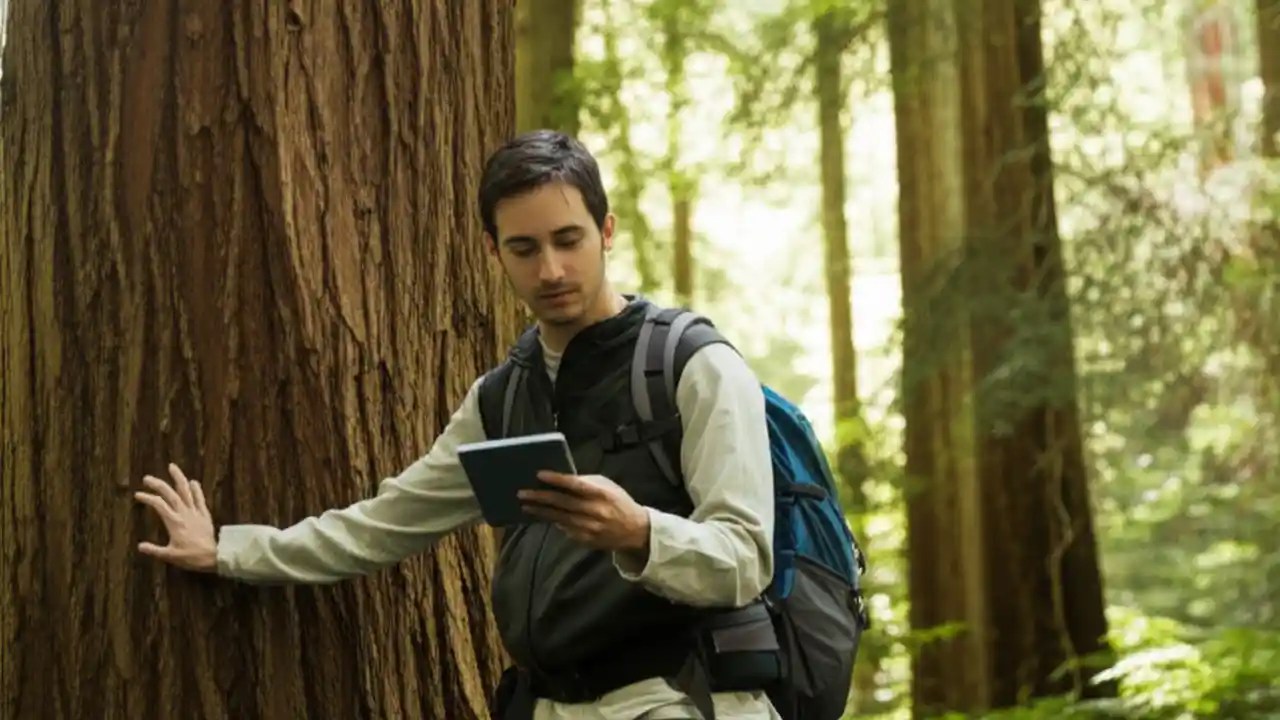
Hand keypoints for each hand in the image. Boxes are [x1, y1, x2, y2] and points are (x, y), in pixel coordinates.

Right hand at [134, 463, 216, 571]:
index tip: (138, 495)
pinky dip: (196, 489)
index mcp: (174, 522)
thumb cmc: (190, 557)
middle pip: (170, 494)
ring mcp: (196, 512)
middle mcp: (184, 513)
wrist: (213, 556)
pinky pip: (200, 499)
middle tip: (147, 478)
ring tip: (172, 466)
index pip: (158, 505)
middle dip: (158, 485)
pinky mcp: (205, 514)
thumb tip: (139, 546)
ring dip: (178, 478)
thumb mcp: (169, 556)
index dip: (148, 498)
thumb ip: (154, 550)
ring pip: (186, 491)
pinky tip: (193, 481)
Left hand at [519, 472, 650, 552]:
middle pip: (563, 503)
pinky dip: (554, 522)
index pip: (576, 484)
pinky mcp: (586, 540)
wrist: (634, 530)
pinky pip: (565, 530)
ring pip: (560, 519)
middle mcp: (595, 511)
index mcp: (602, 494)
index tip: (539, 474)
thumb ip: (586, 482)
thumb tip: (561, 480)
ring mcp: (590, 528)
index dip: (557, 479)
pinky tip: (542, 516)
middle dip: (540, 497)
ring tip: (525, 505)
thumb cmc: (618, 502)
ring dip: (541, 512)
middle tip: (522, 493)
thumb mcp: (607, 486)